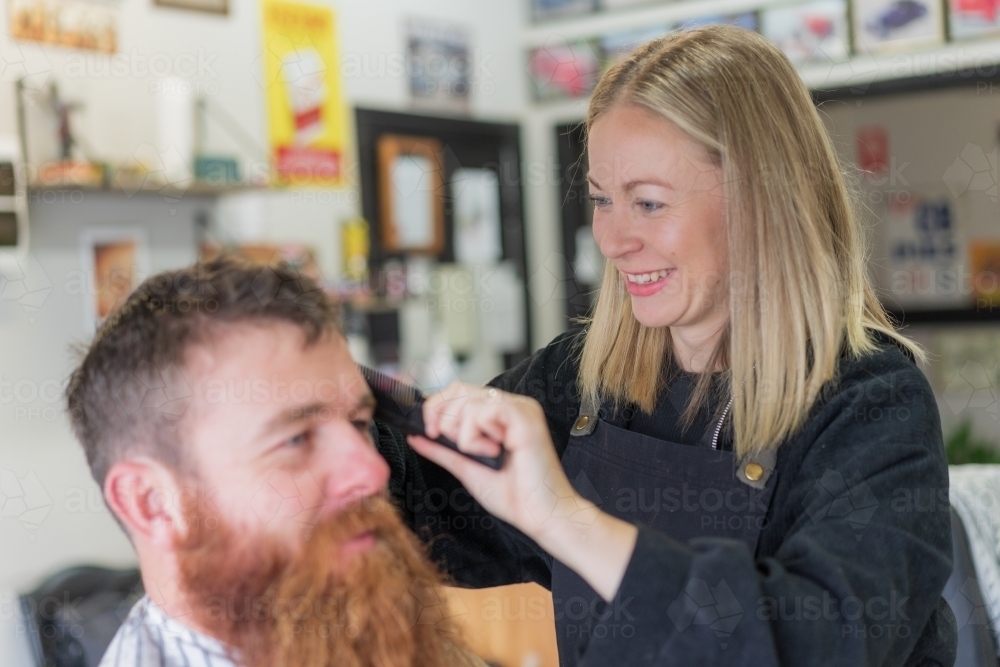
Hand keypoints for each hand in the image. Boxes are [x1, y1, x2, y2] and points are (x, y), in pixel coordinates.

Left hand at [407, 382, 637, 600]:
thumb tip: (416, 436)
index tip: (430, 433)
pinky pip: (483, 411)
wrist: (541, 516)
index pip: (458, 390)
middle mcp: (512, 405)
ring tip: (487, 454)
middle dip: (445, 420)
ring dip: (465, 435)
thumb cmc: (514, 496)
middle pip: (458, 389)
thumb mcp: (467, 468)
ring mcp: (520, 408)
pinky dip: (477, 436)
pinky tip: (495, 452)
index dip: (436, 407)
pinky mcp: (524, 416)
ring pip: (468, 401)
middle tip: (460, 447)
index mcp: (501, 414)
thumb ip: (443, 450)